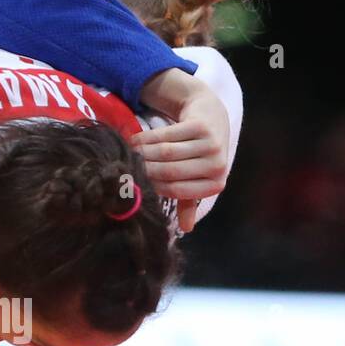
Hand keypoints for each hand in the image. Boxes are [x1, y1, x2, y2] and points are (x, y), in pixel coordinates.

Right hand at [134, 70, 229, 232]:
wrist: (212, 116)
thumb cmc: (200, 154)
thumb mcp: (196, 178)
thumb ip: (188, 201)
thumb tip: (186, 229)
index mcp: (215, 183)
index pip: (176, 190)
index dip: (154, 187)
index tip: (136, 184)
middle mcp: (217, 165)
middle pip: (171, 171)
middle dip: (145, 169)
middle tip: (127, 168)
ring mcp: (212, 144)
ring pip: (166, 152)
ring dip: (143, 153)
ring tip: (129, 155)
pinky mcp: (201, 125)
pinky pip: (166, 135)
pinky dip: (147, 138)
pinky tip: (135, 141)